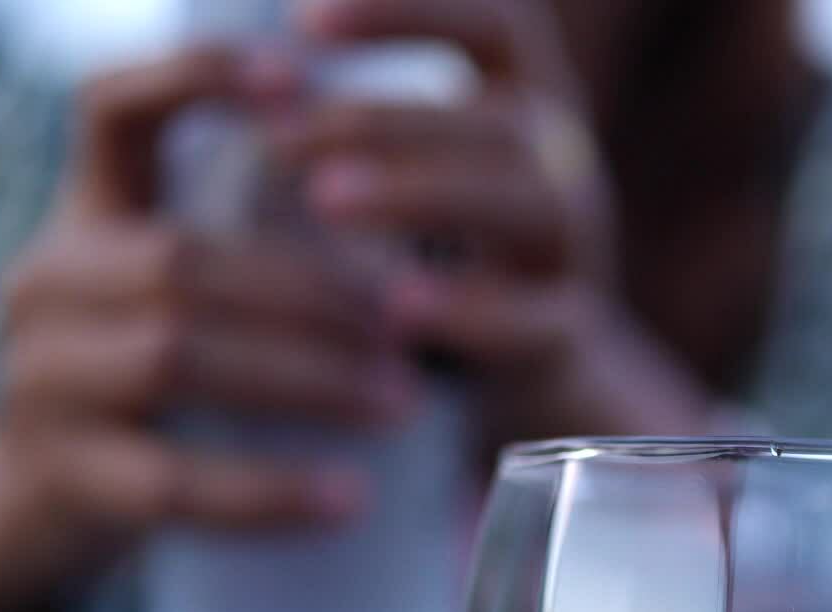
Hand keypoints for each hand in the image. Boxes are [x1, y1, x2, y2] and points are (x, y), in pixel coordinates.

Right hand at [0, 46, 408, 611]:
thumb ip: (270, 261)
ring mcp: (42, 378)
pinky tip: (350, 497)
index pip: (114, 113)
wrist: (55, 505)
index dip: (194, 82)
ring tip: (401, 401)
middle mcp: (51, 281)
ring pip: (175, 356)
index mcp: (93, 217)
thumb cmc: (169, 390)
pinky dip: (271, 488)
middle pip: (184, 258)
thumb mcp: (200, 301)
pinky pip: (172, 481)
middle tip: (415, 327)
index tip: (296, 83)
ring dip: (307, 377)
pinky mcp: (65, 475)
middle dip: (316, 292)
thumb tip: (412, 263)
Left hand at [277, 0, 712, 445]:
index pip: (497, 24)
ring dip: (425, 194)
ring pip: (533, 204)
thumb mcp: (420, 162)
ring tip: (324, 203)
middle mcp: (563, 166)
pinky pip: (539, 319)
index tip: (302, 22)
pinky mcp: (569, 334)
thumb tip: (258, 76)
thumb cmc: (447, 242)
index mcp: (525, 103)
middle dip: (385, 121)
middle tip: (277, 141)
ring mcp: (574, 251)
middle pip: (502, 121)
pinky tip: (396, 307)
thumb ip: (356, 122)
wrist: (535, 358)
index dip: (412, 11)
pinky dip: (472, 311)